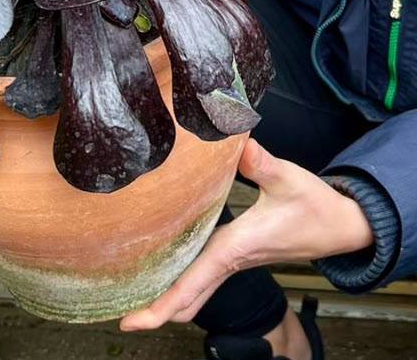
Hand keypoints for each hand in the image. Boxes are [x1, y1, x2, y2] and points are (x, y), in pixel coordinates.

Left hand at [121, 139, 373, 330]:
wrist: (342, 226)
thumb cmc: (315, 206)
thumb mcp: (288, 180)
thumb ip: (261, 163)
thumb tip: (238, 142)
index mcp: (235, 247)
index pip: (191, 284)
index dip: (161, 306)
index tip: (130, 321)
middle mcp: (229, 259)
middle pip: (187, 297)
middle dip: (155, 310)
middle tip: (121, 317)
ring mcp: (233, 260)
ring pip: (195, 290)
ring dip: (167, 298)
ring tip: (132, 297)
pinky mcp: (237, 253)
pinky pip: (203, 277)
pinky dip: (182, 284)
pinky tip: (164, 270)